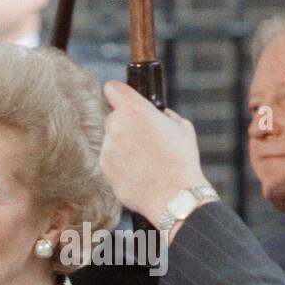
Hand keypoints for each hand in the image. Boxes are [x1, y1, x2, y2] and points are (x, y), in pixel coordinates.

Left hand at [99, 81, 209, 223]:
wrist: (172, 195)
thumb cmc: (181, 160)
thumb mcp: (181, 127)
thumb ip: (161, 114)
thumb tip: (155, 113)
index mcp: (136, 111)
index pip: (113, 89)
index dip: (117, 92)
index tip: (121, 96)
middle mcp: (117, 127)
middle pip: (113, 116)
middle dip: (126, 123)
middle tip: (144, 136)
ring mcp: (107, 148)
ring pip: (111, 138)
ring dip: (122, 143)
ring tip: (145, 157)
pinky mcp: (103, 167)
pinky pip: (109, 157)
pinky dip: (119, 161)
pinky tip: (137, 169)